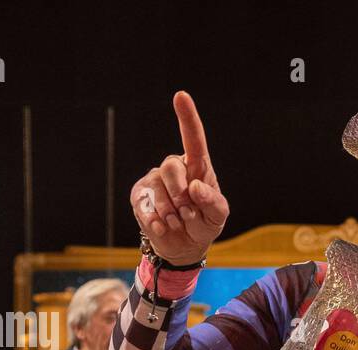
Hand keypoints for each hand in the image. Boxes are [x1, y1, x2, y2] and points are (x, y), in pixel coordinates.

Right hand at [130, 91, 229, 264]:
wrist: (184, 245)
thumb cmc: (204, 223)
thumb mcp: (217, 216)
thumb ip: (213, 202)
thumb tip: (195, 187)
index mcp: (197, 167)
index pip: (193, 138)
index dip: (187, 117)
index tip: (181, 96)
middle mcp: (174, 168)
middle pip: (171, 166)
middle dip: (181, 194)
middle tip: (189, 214)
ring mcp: (154, 180)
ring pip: (157, 188)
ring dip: (171, 212)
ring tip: (178, 222)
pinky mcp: (139, 196)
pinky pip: (144, 205)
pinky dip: (156, 220)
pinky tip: (163, 227)